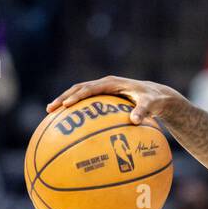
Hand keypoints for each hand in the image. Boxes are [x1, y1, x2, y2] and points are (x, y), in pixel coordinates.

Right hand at [46, 75, 185, 125]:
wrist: (157, 96)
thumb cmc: (153, 100)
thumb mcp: (150, 104)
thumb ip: (143, 111)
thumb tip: (134, 121)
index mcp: (111, 83)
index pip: (90, 88)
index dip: (78, 96)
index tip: (67, 105)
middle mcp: (104, 85)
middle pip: (78, 89)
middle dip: (64, 98)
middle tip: (51, 109)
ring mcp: (102, 91)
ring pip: (79, 95)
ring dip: (65, 102)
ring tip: (50, 114)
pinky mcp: (103, 98)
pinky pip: (86, 103)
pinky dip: (76, 111)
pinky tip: (68, 124)